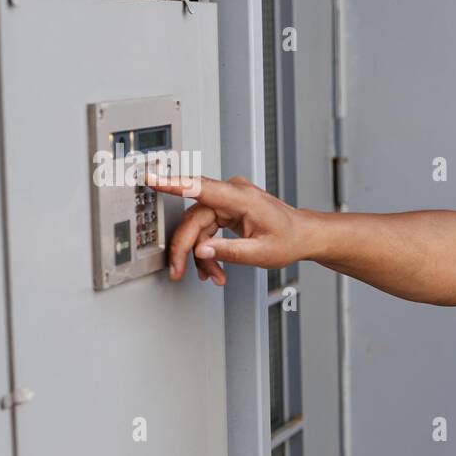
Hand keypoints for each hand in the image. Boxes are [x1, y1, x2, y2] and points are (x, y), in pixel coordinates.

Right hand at [146, 171, 318, 284]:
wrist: (303, 235)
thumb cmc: (290, 239)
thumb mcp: (261, 253)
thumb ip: (229, 251)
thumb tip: (201, 251)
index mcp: (242, 198)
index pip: (201, 188)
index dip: (173, 184)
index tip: (152, 180)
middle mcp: (233, 194)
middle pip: (194, 218)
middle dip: (185, 248)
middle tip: (178, 271)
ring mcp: (229, 200)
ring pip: (198, 227)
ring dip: (200, 254)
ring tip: (212, 275)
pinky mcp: (226, 209)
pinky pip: (206, 228)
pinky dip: (208, 249)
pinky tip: (214, 267)